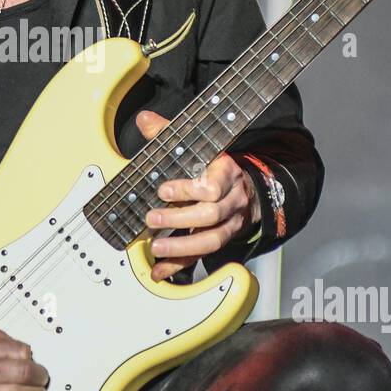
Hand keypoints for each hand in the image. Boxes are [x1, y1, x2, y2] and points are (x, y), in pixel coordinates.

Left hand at [134, 109, 261, 281]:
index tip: (164, 189)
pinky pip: (201, 256)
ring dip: (181, 247)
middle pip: (211, 214)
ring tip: (157, 247)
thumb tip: (144, 120)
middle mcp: (230, 200)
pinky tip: (160, 270)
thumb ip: (169, 133)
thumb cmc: (215, 166)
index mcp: (225, 173)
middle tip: (152, 217)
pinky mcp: (219, 239)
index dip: (188, 189)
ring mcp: (228, 223)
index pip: (212, 186)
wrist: (247, 186)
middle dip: (179, 218)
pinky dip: (179, 265)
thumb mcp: (197, 146)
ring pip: (211, 240)